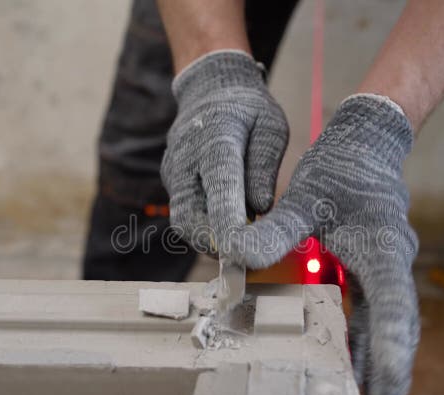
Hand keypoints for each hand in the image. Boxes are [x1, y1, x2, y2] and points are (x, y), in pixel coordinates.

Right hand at [161, 50, 288, 252]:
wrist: (210, 89)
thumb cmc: (248, 109)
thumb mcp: (271, 126)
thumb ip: (265, 164)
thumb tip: (260, 208)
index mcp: (216, 138)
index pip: (219, 186)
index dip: (229, 223)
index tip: (243, 250)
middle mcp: (186, 158)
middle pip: (189, 215)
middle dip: (214, 243)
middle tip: (245, 257)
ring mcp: (174, 171)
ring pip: (184, 221)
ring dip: (209, 240)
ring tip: (241, 244)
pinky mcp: (172, 181)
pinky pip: (185, 214)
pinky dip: (205, 228)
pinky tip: (230, 228)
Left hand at [236, 94, 418, 394]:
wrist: (367, 142)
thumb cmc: (340, 166)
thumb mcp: (305, 197)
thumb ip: (276, 229)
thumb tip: (240, 256)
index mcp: (381, 248)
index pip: (393, 310)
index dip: (390, 355)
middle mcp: (391, 261)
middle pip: (397, 325)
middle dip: (389, 368)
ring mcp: (386, 264)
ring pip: (387, 319)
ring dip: (377, 354)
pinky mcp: (375, 263)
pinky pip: (375, 307)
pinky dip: (366, 333)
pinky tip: (350, 354)